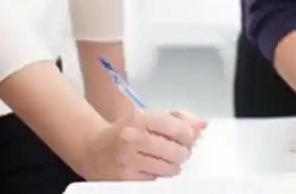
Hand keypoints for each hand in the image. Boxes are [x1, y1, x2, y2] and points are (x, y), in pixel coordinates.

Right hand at [76, 108, 204, 180]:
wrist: (92, 148)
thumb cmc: (126, 130)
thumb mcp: (149, 117)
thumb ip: (179, 118)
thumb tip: (203, 125)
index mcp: (141, 118)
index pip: (179, 129)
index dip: (188, 136)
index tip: (186, 138)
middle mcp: (133, 138)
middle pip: (177, 151)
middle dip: (182, 152)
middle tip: (178, 151)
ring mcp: (128, 160)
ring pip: (169, 168)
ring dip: (173, 166)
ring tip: (165, 159)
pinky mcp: (125, 178)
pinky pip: (155, 180)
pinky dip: (158, 175)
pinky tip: (151, 167)